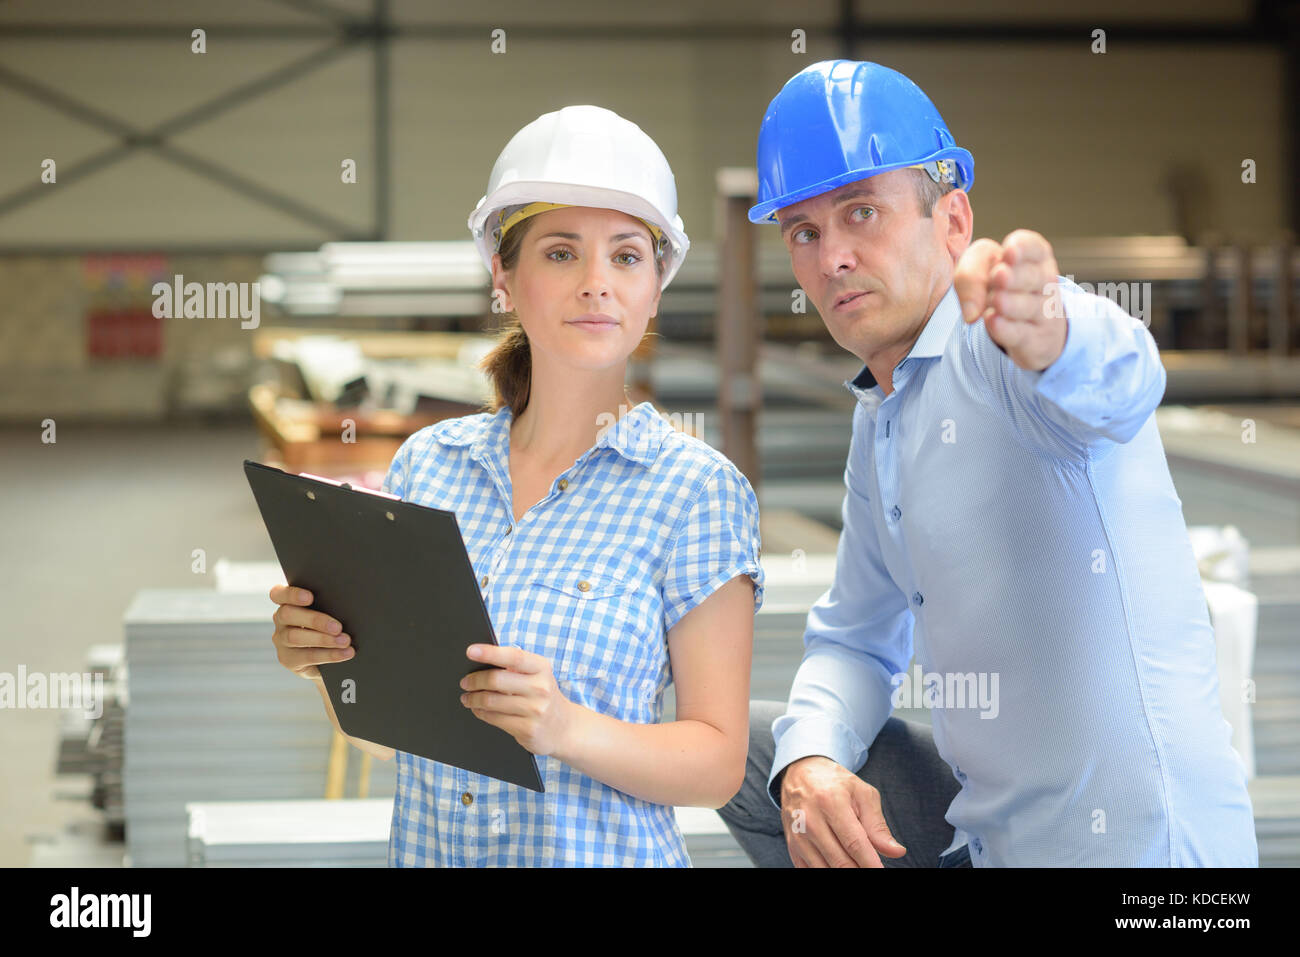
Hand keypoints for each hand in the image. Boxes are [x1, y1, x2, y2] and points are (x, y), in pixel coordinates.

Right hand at [269, 583, 352, 679]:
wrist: (328, 659)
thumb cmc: (330, 625)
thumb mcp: (328, 611)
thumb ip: (329, 604)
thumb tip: (347, 601)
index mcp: (288, 602)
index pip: (278, 594)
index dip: (292, 594)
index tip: (310, 597)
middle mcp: (280, 619)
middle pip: (288, 614)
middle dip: (315, 620)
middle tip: (337, 627)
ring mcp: (281, 640)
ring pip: (295, 637)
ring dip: (324, 639)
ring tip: (345, 641)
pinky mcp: (288, 659)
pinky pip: (307, 656)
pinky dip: (329, 654)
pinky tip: (345, 653)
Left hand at [459, 644, 576, 756]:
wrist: (564, 728)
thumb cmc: (543, 695)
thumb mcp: (537, 676)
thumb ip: (515, 667)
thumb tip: (482, 662)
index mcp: (542, 668)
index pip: (513, 657)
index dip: (490, 653)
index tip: (471, 651)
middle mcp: (541, 688)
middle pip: (496, 680)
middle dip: (474, 681)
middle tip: (464, 682)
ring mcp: (535, 710)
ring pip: (492, 701)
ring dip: (473, 699)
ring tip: (467, 698)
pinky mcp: (528, 729)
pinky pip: (495, 719)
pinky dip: (481, 713)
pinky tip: (478, 709)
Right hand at [780, 755, 906, 867]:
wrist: (800, 773)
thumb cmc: (835, 783)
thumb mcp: (862, 794)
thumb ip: (878, 825)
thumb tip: (896, 852)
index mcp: (831, 802)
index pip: (855, 843)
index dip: (871, 863)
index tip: (881, 871)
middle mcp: (810, 820)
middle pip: (840, 861)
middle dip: (860, 869)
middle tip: (872, 868)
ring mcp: (798, 835)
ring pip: (825, 869)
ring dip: (845, 871)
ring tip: (857, 864)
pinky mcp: (791, 845)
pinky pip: (809, 871)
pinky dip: (826, 871)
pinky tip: (838, 865)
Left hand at [954, 229, 1066, 371]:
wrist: (1023, 329)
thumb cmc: (998, 287)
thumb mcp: (979, 270)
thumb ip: (969, 277)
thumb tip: (970, 313)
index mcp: (1034, 258)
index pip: (1035, 247)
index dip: (1024, 248)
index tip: (1009, 251)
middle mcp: (1044, 283)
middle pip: (1032, 277)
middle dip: (1015, 276)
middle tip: (999, 275)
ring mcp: (1043, 313)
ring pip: (1030, 306)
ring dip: (1012, 303)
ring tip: (996, 300)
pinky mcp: (1033, 341)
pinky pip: (1020, 333)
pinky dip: (1005, 328)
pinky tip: (992, 321)